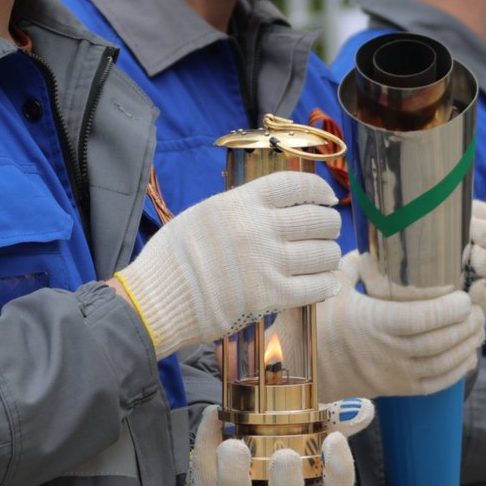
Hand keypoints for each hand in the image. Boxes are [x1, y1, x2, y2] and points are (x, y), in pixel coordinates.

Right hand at [116, 171, 342, 358]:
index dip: (319, 190)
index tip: (327, 198)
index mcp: (239, 203)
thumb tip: (271, 207)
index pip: (295, 184)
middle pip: (316, 219)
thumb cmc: (172, 260)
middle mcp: (257, 228)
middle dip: (330, 225)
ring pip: (322, 254)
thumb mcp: (203, 215)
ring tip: (326, 259)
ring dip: (329, 256)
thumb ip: (238, 209)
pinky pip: (315, 287)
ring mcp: (265, 262)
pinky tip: (327, 284)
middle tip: (329, 232)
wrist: (156, 300)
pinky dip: (326, 285)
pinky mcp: (269, 296)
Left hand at [184, 403, 366, 485]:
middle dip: (285, 482)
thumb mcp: (305, 444)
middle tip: (285, 456)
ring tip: (233, 444)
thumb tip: (365, 408)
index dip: (340, 470)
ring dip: (233, 470)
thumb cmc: (275, 461)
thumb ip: (332, 422)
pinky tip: (213, 416)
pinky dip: (205, 440)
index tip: (334, 439)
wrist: (226, 484)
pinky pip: (204, 472)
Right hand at [316, 252, 483, 400]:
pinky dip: (459, 370)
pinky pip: (437, 384)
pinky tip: (470, 353)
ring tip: (478, 326)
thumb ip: (359, 261)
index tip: (463, 296)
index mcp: (372, 322)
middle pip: (437, 343)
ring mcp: (395, 374)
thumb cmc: (326, 320)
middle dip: (465, 326)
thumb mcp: (335, 285)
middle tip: (477, 308)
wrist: (315, 367)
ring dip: (467, 345)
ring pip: (442, 364)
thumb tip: (380, 235)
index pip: (418, 319)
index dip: (447, 310)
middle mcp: (386, 351)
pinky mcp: (401, 389)